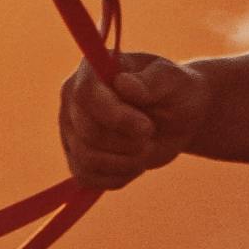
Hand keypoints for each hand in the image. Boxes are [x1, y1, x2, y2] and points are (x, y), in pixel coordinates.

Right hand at [60, 49, 213, 188]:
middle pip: (87, 131)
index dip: (114, 116)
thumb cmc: (174, 91)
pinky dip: (116, 177)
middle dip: (126, 142)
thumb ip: (152, 80)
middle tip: (150, 134)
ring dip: (124, 162)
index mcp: (92, 70)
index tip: (146, 127)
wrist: (176, 118)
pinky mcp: (77, 156)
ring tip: (145, 149)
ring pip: (86, 158)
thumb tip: (123, 84)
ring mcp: (71, 128)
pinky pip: (86, 177)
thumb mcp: (173, 80)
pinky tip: (134, 165)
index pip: (86, 95)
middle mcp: (72, 97)